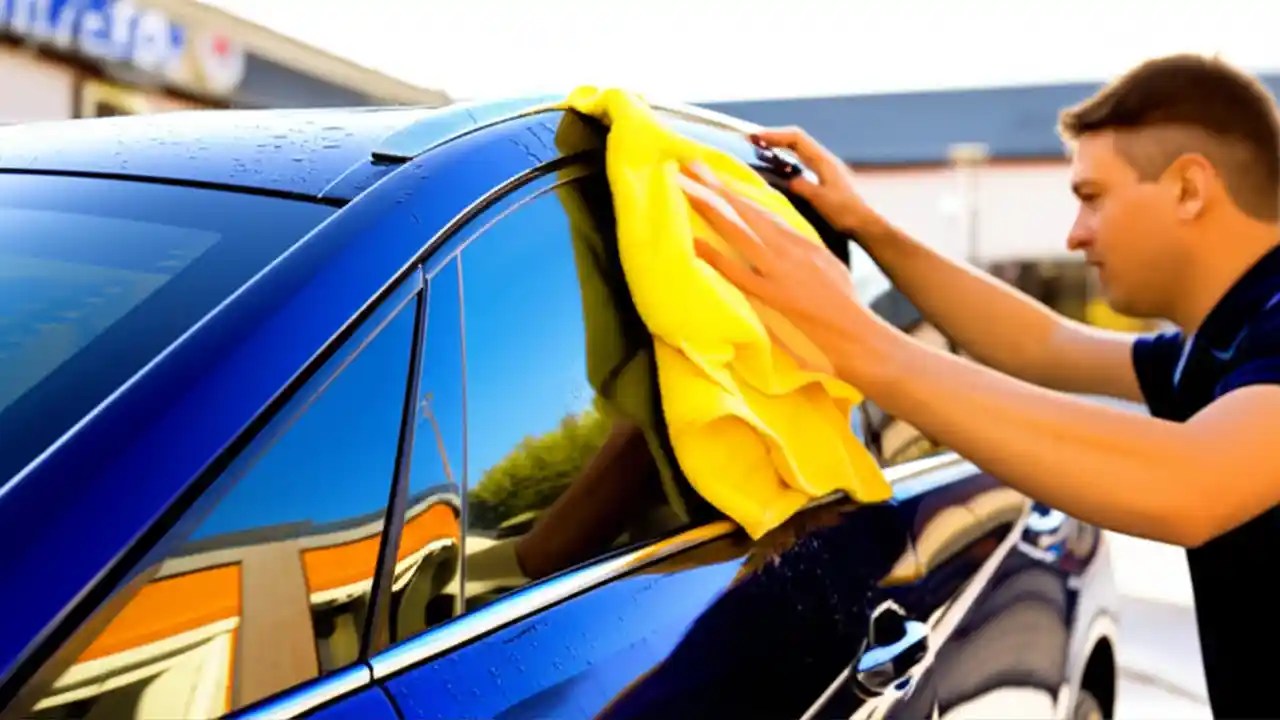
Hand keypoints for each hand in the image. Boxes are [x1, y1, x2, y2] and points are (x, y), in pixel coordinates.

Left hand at [679, 162, 887, 384]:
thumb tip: (788, 243)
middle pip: (745, 210)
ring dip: (709, 207)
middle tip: (689, 164)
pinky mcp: (771, 295)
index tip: (715, 174)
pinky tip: (694, 243)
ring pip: (738, 230)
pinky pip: (737, 273)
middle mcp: (787, 248)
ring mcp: (778, 270)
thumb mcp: (826, 266)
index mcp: (799, 241)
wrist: (858, 333)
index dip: (736, 191)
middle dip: (716, 186)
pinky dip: (715, 257)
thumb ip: (803, 252)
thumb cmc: (845, 306)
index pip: (762, 209)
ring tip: (684, 188)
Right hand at [750, 126, 880, 237]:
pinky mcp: (827, 178)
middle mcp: (825, 160)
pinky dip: (788, 159)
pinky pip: (803, 161)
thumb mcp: (820, 199)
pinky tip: (780, 169)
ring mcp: (827, 168)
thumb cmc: (846, 212)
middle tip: (753, 141)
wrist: (867, 224)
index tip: (754, 137)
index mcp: (823, 161)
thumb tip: (787, 179)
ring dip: (780, 147)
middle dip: (774, 137)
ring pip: (800, 149)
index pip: (796, 138)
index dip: (774, 135)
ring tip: (761, 151)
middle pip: (797, 139)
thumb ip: (801, 186)